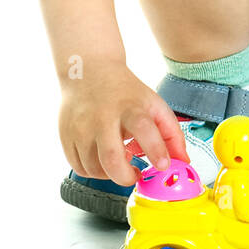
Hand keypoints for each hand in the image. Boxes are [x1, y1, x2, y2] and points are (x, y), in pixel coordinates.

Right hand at [59, 60, 189, 185]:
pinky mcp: (65, 135)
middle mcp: (102, 117)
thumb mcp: (154, 105)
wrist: (88, 72)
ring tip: (120, 159)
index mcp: (129, 106)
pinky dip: (94, 171)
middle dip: (126, 176)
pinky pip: (79, 168)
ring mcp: (80, 128)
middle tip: (135, 174)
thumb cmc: (125, 92)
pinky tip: (103, 158)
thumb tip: (183, 162)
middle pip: (111, 158)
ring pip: (94, 168)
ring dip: (110, 174)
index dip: (155, 149)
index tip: (163, 165)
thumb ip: (172, 134)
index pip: (143, 128)